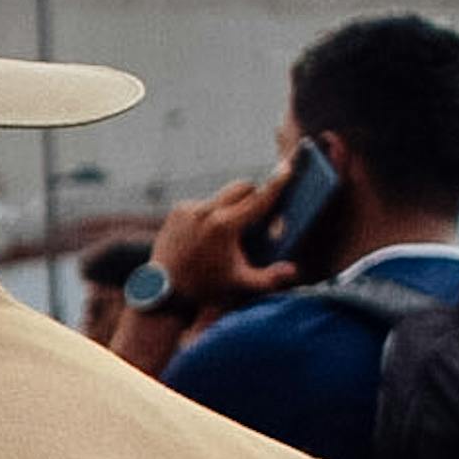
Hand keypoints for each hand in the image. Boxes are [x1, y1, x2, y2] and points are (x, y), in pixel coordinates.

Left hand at [143, 163, 306, 322]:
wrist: (164, 290)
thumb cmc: (206, 288)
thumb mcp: (240, 284)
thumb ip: (270, 278)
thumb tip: (294, 271)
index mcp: (225, 225)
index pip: (258, 198)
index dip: (276, 183)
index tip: (287, 168)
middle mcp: (206, 211)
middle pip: (242, 187)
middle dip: (254, 195)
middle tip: (258, 214)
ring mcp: (190, 208)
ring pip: (222, 195)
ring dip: (232, 206)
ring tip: (227, 235)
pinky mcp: (178, 209)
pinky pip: (203, 204)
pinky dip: (211, 214)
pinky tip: (206, 237)